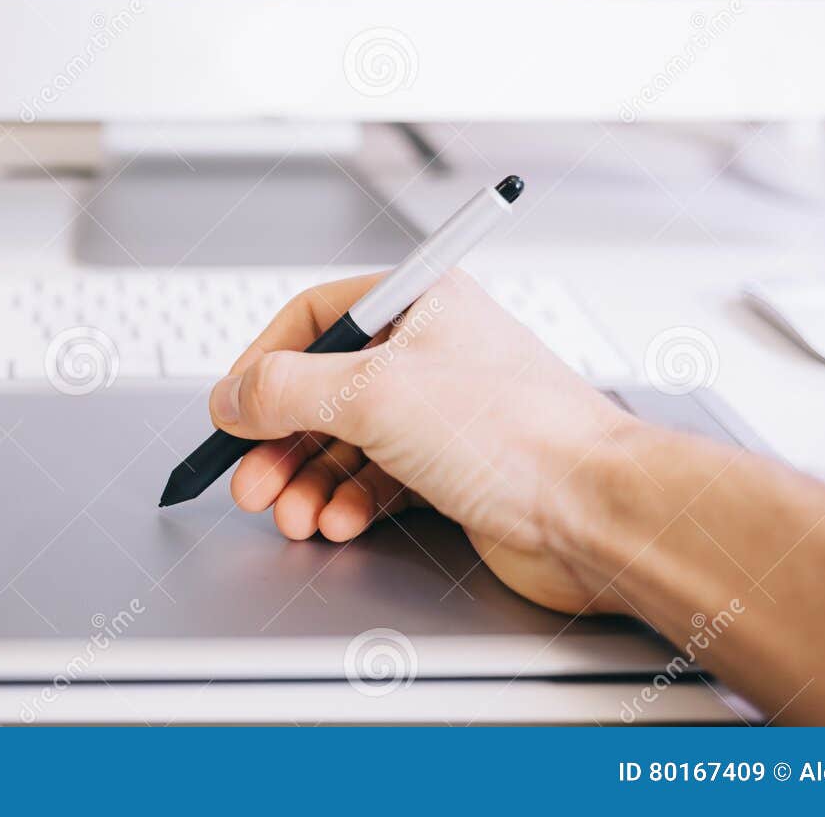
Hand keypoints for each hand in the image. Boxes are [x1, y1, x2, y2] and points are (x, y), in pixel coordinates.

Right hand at [210, 271, 639, 613]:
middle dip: (280, 441)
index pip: (313, 319)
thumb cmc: (514, 433)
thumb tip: (230, 395)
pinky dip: (349, 502)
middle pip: (322, 389)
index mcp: (419, 302)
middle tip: (250, 482)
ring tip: (293, 515)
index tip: (231, 410)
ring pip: (347, 441)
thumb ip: (284, 390)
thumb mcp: (371, 395)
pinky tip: (339, 522)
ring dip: (310, 481)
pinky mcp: (453, 468)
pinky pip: (378, 479)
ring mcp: (442, 412)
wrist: (594, 511)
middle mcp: (430, 351)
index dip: (262, 365)